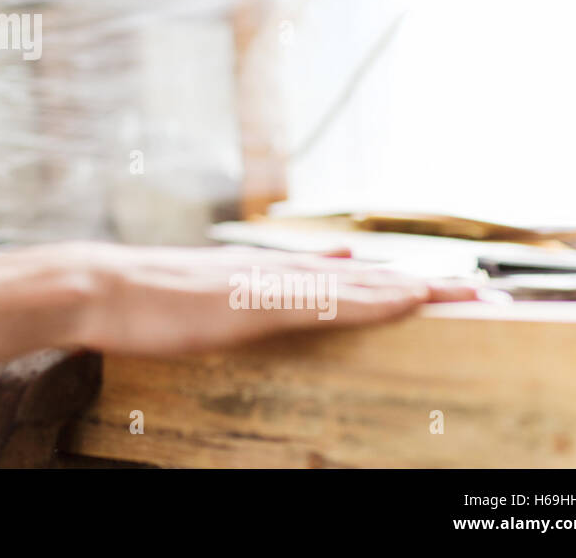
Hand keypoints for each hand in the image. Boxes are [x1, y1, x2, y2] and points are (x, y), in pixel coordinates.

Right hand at [56, 241, 477, 354]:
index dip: (393, 284)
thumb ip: (244, 291)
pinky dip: (373, 300)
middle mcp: (274, 273)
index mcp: (262, 276)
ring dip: (414, 288)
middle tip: (478, 288)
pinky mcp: (255, 302)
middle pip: (364, 277)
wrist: (98, 286)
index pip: (343, 278)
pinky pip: (328, 303)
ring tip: (463, 292)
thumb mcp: (199, 295)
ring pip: (357, 285)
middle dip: (423, 284)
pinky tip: (407, 301)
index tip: (435, 288)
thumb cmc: (139, 298)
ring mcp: (266, 285)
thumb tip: (280, 285)